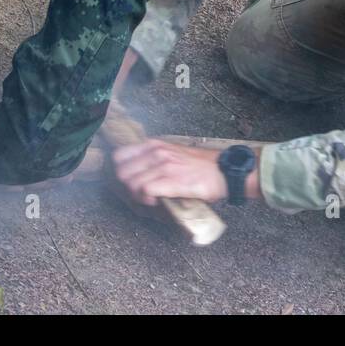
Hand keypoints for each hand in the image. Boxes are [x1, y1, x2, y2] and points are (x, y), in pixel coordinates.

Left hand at [111, 140, 230, 205]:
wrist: (224, 171)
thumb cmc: (201, 165)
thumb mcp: (174, 152)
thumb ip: (156, 157)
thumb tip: (140, 170)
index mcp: (155, 145)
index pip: (120, 155)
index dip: (121, 170)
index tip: (130, 180)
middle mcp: (156, 152)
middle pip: (122, 172)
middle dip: (127, 186)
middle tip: (140, 193)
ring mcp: (163, 166)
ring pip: (132, 182)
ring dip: (137, 195)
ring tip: (149, 198)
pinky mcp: (171, 180)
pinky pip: (145, 190)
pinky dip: (146, 199)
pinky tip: (155, 201)